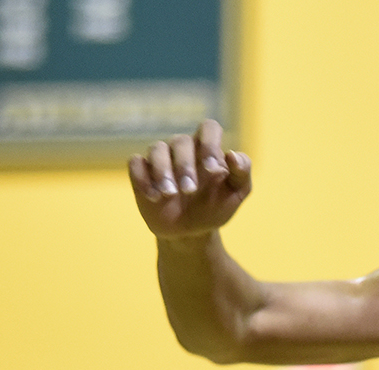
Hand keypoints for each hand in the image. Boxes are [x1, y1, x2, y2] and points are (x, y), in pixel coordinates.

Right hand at [129, 118, 252, 238]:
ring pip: (156, 148)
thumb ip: (242, 172)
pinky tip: (154, 196)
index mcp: (207, 149)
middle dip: (185, 166)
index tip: (213, 169)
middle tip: (190, 191)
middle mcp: (183, 149)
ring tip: (170, 194)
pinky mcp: (141, 171)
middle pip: (180, 141)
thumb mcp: (237, 193)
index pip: (209, 128)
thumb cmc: (216, 207)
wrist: (191, 232)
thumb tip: (232, 155)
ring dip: (163, 171)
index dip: (210, 143)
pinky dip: (143, 178)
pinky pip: (136, 163)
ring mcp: (161, 158)